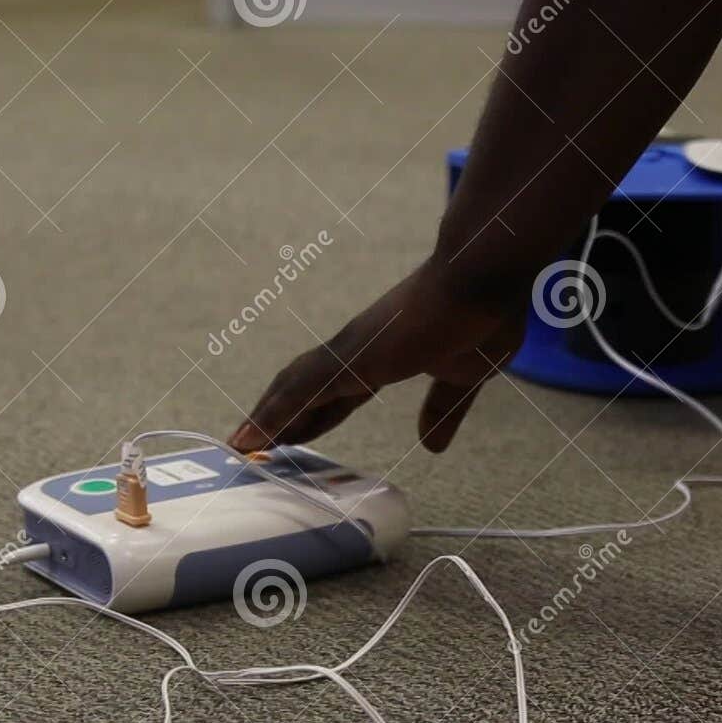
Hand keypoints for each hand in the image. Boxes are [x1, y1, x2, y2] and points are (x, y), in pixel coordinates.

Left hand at [228, 258, 527, 453]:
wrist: (482, 276)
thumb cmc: (481, 316)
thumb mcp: (465, 377)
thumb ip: (444, 409)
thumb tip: (432, 445)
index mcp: (384, 356)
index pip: (337, 393)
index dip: (314, 417)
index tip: (293, 437)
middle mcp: (358, 351)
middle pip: (304, 390)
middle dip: (278, 419)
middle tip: (253, 446)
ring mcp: (350, 352)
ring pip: (292, 389)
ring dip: (265, 418)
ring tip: (238, 445)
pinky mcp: (349, 358)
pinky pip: (298, 393)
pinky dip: (270, 416)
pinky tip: (249, 438)